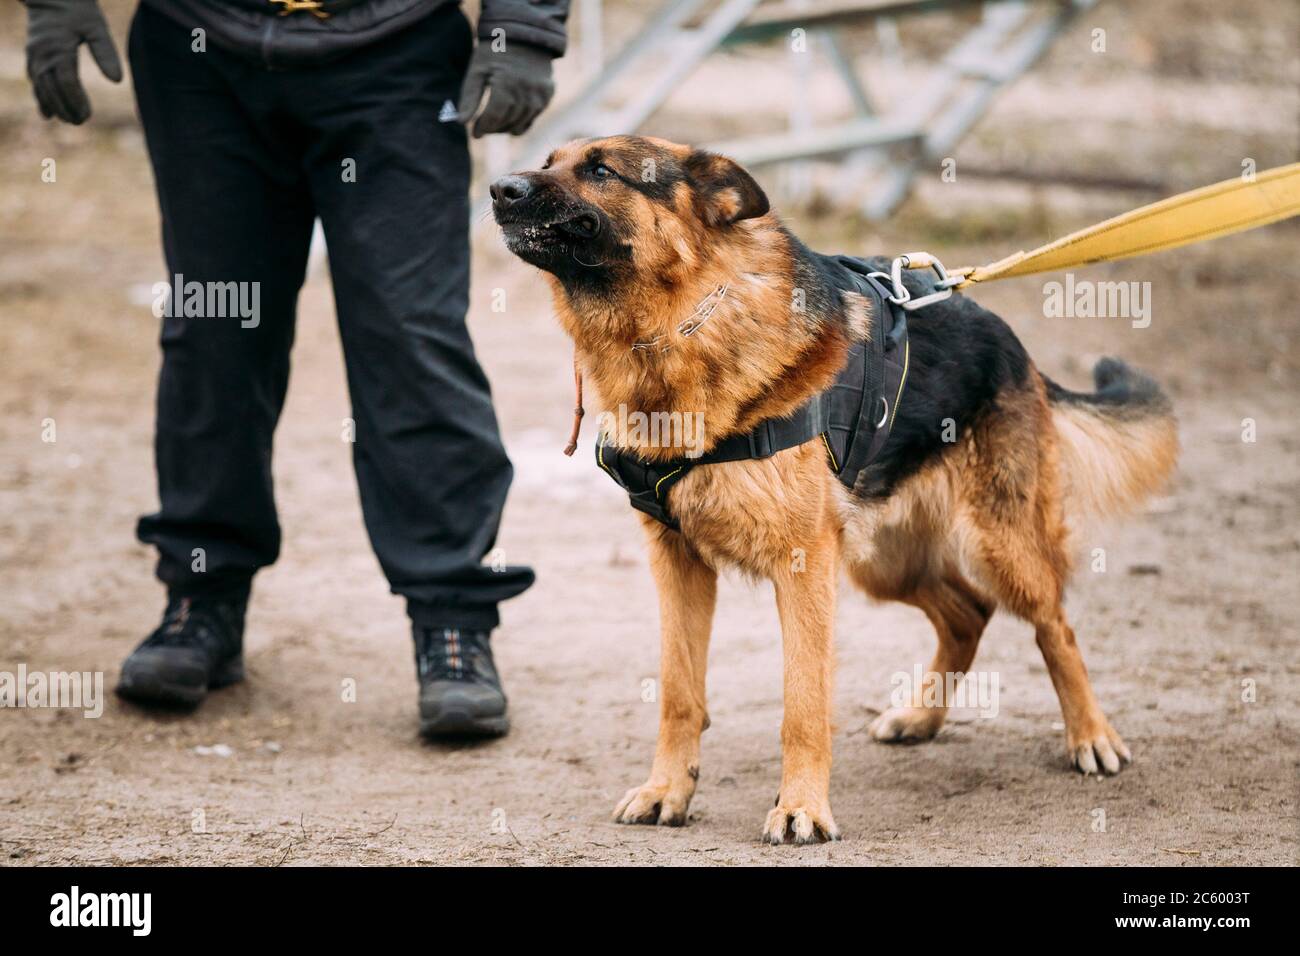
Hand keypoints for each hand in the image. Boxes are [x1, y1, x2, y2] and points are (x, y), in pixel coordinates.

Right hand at [25, 0, 122, 124]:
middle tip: (81, 122)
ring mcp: (34, 56)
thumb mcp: (96, 27)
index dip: (76, 101)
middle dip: (65, 108)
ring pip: (41, 88)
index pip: (67, 82)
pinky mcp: (32, 55)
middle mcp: (42, 55)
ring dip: (53, 107)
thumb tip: (117, 81)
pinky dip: (41, 98)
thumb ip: (106, 52)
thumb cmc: (77, 9)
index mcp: (58, 49)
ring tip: (69, 120)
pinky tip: (47, 113)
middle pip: (52, 90)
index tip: (87, 115)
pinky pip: (34, 81)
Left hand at [457, 41, 554, 137]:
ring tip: (496, 123)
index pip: (494, 117)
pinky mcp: (548, 95)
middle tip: (484, 127)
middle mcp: (526, 92)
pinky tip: (511, 116)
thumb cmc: (495, 51)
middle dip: (493, 129)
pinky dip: (521, 121)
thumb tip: (462, 123)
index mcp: (506, 85)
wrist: (524, 34)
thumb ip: (469, 98)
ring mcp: (540, 94)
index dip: (483, 128)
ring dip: (506, 128)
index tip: (475, 133)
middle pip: (507, 123)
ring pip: (521, 124)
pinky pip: (533, 117)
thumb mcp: (477, 70)